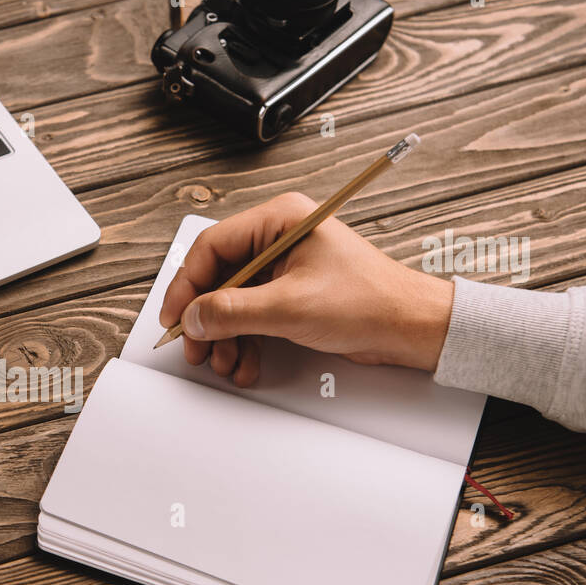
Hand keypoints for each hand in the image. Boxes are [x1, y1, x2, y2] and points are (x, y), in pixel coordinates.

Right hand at [158, 192, 454, 385]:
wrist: (411, 328)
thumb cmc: (369, 301)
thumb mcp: (290, 307)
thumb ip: (233, 312)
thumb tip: (193, 317)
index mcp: (279, 221)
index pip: (212, 247)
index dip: (186, 285)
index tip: (174, 317)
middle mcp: (278, 239)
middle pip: (219, 277)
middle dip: (206, 319)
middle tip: (196, 348)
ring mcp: (285, 268)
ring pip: (233, 302)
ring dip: (225, 337)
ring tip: (225, 363)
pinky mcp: (292, 294)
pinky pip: (253, 316)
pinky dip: (245, 342)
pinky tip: (246, 363)